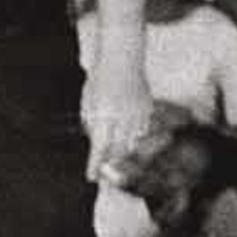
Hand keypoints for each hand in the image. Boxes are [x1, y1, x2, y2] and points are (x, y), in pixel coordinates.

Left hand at [82, 51, 155, 183]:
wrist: (121, 59)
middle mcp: (122, 116)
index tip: (91, 177)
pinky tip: (131, 146)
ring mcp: (138, 112)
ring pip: (133, 143)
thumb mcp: (88, 103)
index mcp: (104, 114)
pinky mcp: (148, 109)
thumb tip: (96, 148)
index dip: (95, 164)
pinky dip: (137, 141)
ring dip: (124, 156)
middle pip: (118, 150)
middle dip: (111, 165)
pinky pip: (143, 132)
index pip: (100, 147)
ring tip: (116, 165)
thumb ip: (91, 125)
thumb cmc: (100, 81)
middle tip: (105, 176)